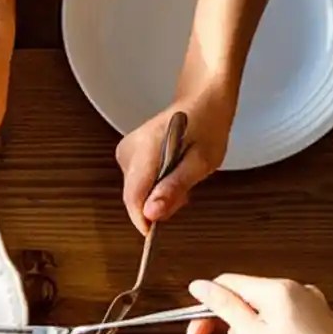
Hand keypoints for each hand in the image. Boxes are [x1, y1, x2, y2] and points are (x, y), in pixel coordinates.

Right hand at [115, 82, 235, 234]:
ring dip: (159, 196)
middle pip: (134, 197)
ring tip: (183, 181)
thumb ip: (174, 187)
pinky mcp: (127, 155)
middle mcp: (128, 150)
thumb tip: (151, 214)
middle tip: (186, 194)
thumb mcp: (201, 161)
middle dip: (158, 205)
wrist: (202, 100)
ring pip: (136, 192)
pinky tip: (172, 174)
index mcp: (145, 149)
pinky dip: (155, 187)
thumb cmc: (207, 126)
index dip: (143, 220)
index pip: (133, 197)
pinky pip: (138, 183)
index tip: (157, 232)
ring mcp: (125, 151)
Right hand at [185, 275, 332, 333]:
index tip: (196, 333)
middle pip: (247, 298)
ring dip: (253, 332)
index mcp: (278, 288)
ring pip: (265, 311)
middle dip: (233, 324)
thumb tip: (199, 285)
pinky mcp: (320, 320)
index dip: (207, 308)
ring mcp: (312, 304)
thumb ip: (223, 306)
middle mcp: (297, 289)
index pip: (228, 284)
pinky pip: (285, 320)